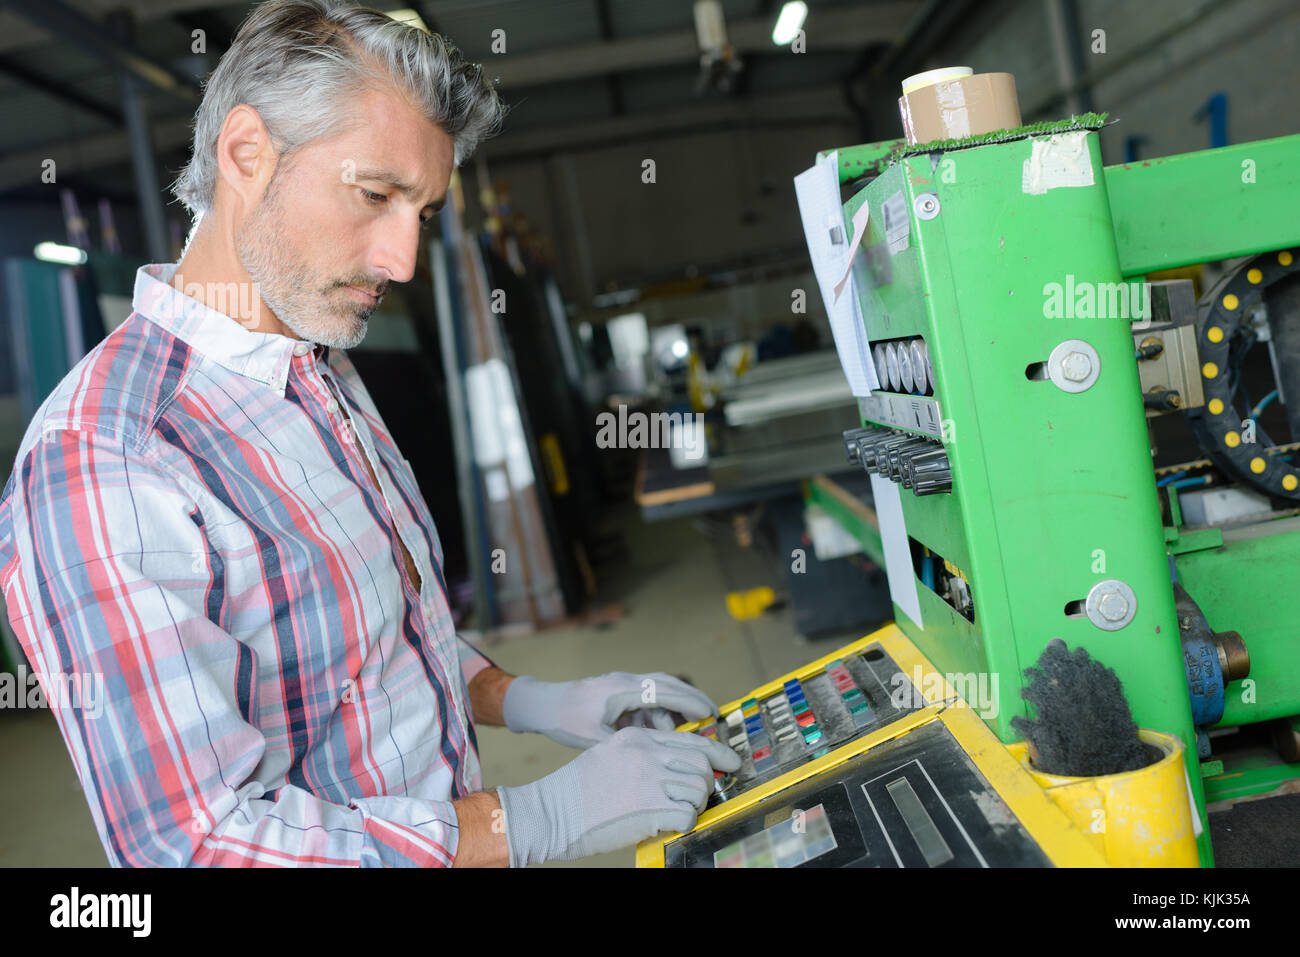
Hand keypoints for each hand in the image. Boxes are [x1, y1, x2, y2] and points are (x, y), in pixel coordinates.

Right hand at [497, 727, 740, 865]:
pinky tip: (670, 824)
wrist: (552, 812)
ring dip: (696, 805)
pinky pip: (688, 815)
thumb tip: (677, 765)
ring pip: (700, 789)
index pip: (692, 740)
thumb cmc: (577, 790)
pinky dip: (685, 823)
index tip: (730, 762)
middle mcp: (646, 754)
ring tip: (679, 811)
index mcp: (638, 738)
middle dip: (708, 783)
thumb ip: (643, 754)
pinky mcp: (649, 808)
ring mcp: (649, 780)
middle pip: (703, 763)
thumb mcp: (609, 754)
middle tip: (702, 796)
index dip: (717, 753)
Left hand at [502, 672, 717, 748]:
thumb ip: (626, 745)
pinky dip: (654, 714)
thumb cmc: (564, 719)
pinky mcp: (616, 693)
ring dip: (670, 711)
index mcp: (623, 689)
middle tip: (712, 716)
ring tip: (682, 734)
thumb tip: (652, 757)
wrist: (541, 704)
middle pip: (667, 685)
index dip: (690, 702)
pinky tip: (654, 733)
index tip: (711, 714)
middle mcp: (626, 682)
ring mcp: (621, 685)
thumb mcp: (595, 739)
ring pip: (656, 693)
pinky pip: (643, 700)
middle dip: (691, 700)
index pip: (665, 691)